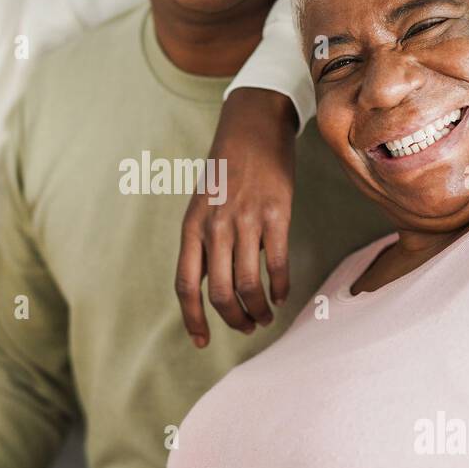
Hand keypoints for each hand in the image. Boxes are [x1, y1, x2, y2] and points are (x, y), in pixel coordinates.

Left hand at [176, 88, 297, 345]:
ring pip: (249, 285)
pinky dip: (281, 287)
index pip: (186, 284)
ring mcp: (245, 221)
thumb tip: (206, 283)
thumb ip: (203, 241)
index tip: (202, 342)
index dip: (193, 318)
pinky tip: (283, 294)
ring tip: (265, 315)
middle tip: (246, 327)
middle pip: (220, 293)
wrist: (253, 125)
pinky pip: (277, 264)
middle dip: (233, 319)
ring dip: (258, 309)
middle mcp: (215, 227)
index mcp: (192, 227)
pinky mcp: (275, 214)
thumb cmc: (228, 167)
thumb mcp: (203, 203)